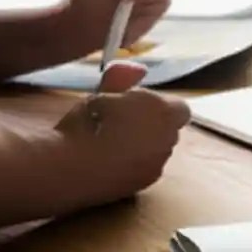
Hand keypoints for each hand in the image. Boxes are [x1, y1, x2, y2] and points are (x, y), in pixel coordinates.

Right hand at [53, 61, 191, 202]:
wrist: (72, 170)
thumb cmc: (85, 125)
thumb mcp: (101, 94)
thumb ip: (123, 79)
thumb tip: (139, 69)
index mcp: (162, 111)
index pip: (179, 107)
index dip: (158, 106)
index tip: (134, 106)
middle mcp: (169, 137)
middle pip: (169, 128)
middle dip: (152, 125)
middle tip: (121, 123)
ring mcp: (160, 162)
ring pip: (159, 149)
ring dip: (144, 145)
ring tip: (111, 145)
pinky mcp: (147, 182)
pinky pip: (147, 167)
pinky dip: (135, 164)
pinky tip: (110, 164)